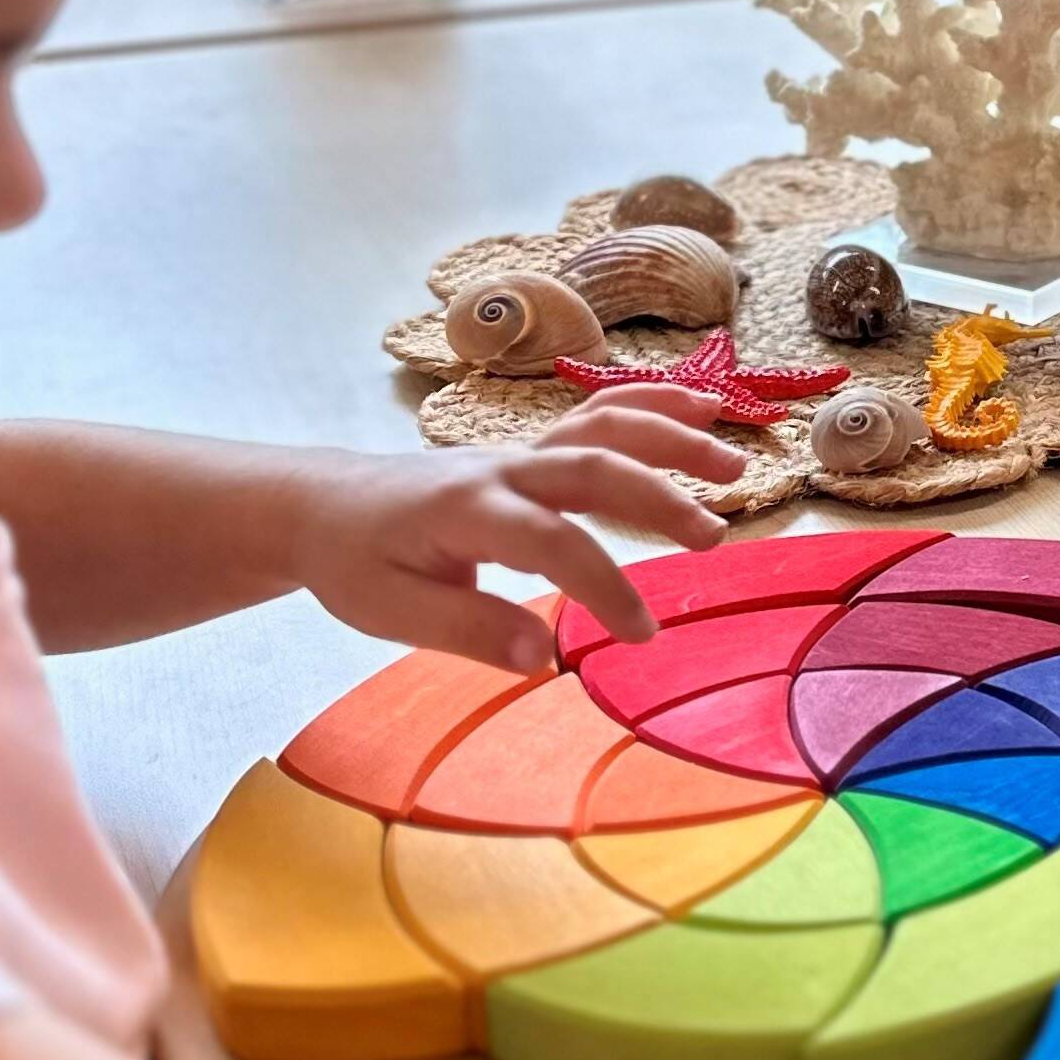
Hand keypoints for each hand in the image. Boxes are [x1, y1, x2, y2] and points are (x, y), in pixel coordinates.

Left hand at [295, 386, 750, 672]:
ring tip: (734, 468)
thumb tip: (542, 656)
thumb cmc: (358, 561)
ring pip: (606, 426)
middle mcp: (503, 468)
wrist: (326, 503)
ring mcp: (522, 449)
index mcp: (467, 510)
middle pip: (594, 465)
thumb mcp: (391, 610)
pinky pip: (600, 413)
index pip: (551, 541)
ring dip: (673, 438)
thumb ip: (470, 629)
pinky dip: (655, 402)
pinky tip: (706, 407)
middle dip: (659, 498)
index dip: (603, 584)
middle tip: (713, 540)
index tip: (642, 634)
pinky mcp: (534, 447)